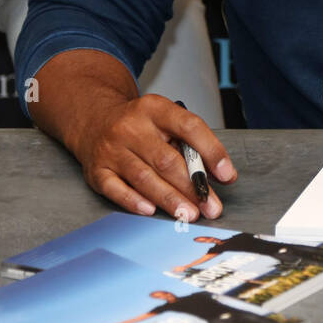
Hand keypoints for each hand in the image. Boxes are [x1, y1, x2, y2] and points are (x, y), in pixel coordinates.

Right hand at [65, 92, 236, 220]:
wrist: (95, 121)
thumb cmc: (139, 125)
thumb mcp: (165, 120)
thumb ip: (191, 142)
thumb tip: (219, 173)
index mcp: (154, 108)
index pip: (188, 127)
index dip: (211, 150)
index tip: (226, 174)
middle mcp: (131, 127)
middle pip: (166, 159)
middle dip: (192, 186)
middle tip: (210, 206)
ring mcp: (112, 149)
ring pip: (144, 177)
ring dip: (170, 199)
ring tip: (190, 214)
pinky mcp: (97, 170)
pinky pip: (116, 189)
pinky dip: (134, 201)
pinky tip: (151, 210)